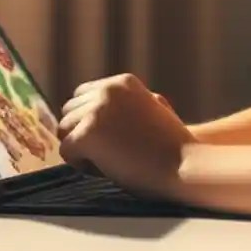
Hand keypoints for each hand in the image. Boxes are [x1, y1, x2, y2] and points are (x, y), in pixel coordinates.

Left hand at [59, 74, 195, 196]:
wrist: (185, 166)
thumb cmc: (174, 147)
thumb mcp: (154, 109)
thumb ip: (127, 104)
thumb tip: (97, 107)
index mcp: (123, 82)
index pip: (82, 95)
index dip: (90, 121)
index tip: (111, 139)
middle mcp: (107, 90)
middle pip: (69, 111)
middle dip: (82, 133)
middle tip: (111, 153)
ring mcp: (96, 111)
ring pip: (64, 130)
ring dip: (81, 149)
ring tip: (110, 161)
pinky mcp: (88, 134)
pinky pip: (66, 151)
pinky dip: (81, 164)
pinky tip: (107, 169)